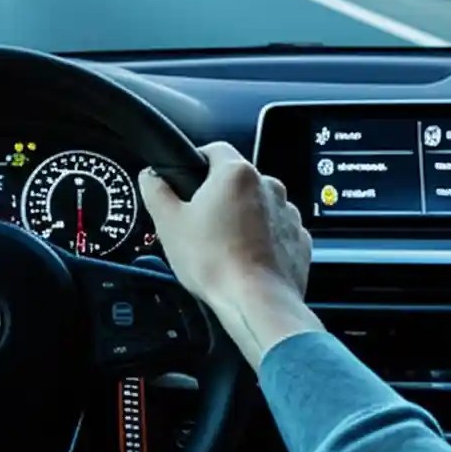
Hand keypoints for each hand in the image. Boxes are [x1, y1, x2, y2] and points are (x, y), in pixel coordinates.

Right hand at [139, 142, 319, 368]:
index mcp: (237, 173)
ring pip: (258, 206)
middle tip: (198, 224)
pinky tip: (245, 260)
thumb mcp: (168, 223)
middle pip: (236, 181)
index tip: (185, 185)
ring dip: (242, 219)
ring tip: (223, 247)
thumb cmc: (213, 261)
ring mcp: (290, 214)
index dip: (195, 164)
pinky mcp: (300, 241)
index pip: (214, 149)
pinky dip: (262, 241)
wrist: (257, 302)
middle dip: (218, 197)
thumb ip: (155, 190)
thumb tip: (150, 176)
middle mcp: (269, 186)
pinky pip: (276, 232)